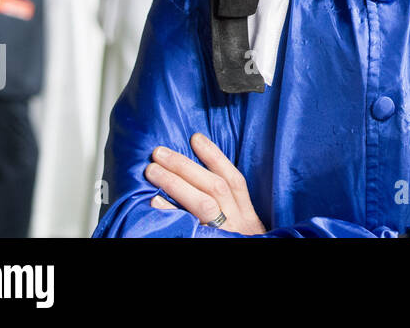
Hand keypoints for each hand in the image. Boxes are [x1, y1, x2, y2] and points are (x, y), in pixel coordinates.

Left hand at [144, 132, 266, 234]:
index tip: (196, 138)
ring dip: (175, 183)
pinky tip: (154, 203)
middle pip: (214, 186)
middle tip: (160, 154)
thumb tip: (200, 185)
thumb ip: (231, 210)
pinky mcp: (210, 244)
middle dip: (186, 166)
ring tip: (152, 171)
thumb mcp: (246, 230)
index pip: (233, 180)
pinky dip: (171, 213)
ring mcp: (225, 235)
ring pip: (202, 203)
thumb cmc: (244, 246)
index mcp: (248, 217)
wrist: (257, 270)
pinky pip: (189, 228)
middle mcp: (239, 223)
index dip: (215, 156)